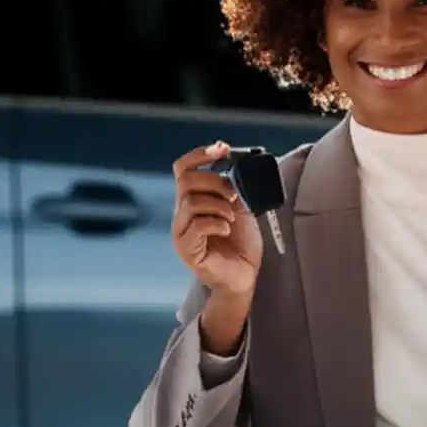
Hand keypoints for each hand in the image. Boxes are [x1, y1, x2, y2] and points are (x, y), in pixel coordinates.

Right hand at [172, 142, 263, 298]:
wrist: (244, 277)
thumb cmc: (241, 244)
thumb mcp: (240, 208)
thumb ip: (234, 187)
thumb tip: (235, 164)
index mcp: (192, 200)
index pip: (183, 169)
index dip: (200, 155)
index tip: (222, 149)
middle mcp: (182, 215)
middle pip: (187, 182)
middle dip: (215, 183)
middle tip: (233, 197)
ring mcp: (182, 233)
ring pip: (190, 203)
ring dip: (218, 205)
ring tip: (231, 218)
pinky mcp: (187, 250)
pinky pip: (196, 226)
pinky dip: (216, 223)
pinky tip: (227, 230)